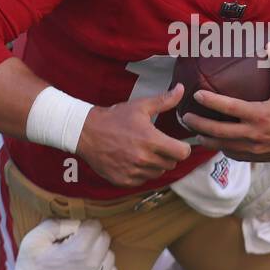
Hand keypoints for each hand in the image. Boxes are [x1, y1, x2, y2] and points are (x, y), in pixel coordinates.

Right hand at [15, 218, 116, 269]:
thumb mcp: (35, 239)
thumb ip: (57, 224)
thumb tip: (76, 223)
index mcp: (79, 250)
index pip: (95, 225)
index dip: (83, 225)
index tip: (73, 233)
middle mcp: (94, 264)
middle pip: (105, 238)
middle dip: (92, 237)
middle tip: (76, 243)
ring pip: (110, 254)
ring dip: (99, 252)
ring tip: (81, 257)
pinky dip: (104, 267)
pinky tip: (89, 269)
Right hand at [76, 85, 191, 186]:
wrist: (86, 133)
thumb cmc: (114, 118)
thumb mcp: (140, 107)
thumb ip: (164, 101)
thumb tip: (180, 89)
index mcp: (151, 140)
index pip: (182, 153)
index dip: (182, 148)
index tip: (177, 144)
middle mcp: (143, 158)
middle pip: (171, 164)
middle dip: (168, 155)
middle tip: (157, 146)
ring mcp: (133, 171)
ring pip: (157, 173)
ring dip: (155, 165)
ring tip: (144, 152)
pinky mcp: (124, 180)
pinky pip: (143, 181)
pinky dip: (141, 173)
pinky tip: (133, 161)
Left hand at [182, 44, 269, 160]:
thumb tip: (267, 44)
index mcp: (261, 114)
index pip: (229, 108)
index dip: (211, 101)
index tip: (197, 94)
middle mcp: (255, 134)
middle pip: (219, 131)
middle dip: (199, 124)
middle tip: (185, 117)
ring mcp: (255, 148)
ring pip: (223, 146)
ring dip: (206, 139)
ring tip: (194, 132)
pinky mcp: (257, 157)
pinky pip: (234, 154)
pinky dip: (222, 148)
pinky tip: (216, 142)